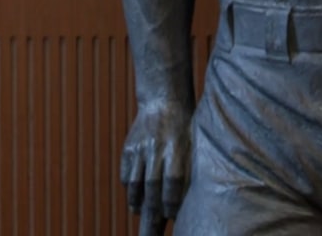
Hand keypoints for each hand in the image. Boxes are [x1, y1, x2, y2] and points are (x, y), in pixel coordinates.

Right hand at [121, 101, 192, 235]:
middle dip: (152, 213)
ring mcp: (139, 148)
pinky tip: (136, 198)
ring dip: (138, 203)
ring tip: (141, 214)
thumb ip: (190, 170)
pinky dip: (130, 189)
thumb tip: (188, 204)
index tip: (172, 216)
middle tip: (152, 234)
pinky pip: (126, 175)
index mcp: (177, 146)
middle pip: (152, 186)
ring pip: (135, 183)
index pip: (172, 180)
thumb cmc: (187, 126)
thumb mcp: (195, 143)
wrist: (164, 99)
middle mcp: (156, 148)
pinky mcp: (128, 148)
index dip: (170, 202)